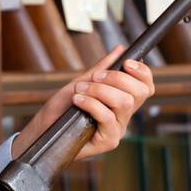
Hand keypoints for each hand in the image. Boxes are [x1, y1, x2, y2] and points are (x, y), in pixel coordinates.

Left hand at [11, 47, 154, 161]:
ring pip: (124, 102)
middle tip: (94, 77)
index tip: (126, 62)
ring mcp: (118, 129)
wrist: (43, 128)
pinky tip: (78, 100)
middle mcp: (124, 116)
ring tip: (80, 89)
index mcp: (122, 101)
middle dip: (117, 77)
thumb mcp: (81, 82)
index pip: (146, 86)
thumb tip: (120, 49)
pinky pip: (108, 117)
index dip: (143, 72)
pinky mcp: (108, 141)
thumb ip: (101, 69)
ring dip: (100, 90)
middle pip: (139, 92)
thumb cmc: (62, 108)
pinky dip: (92, 103)